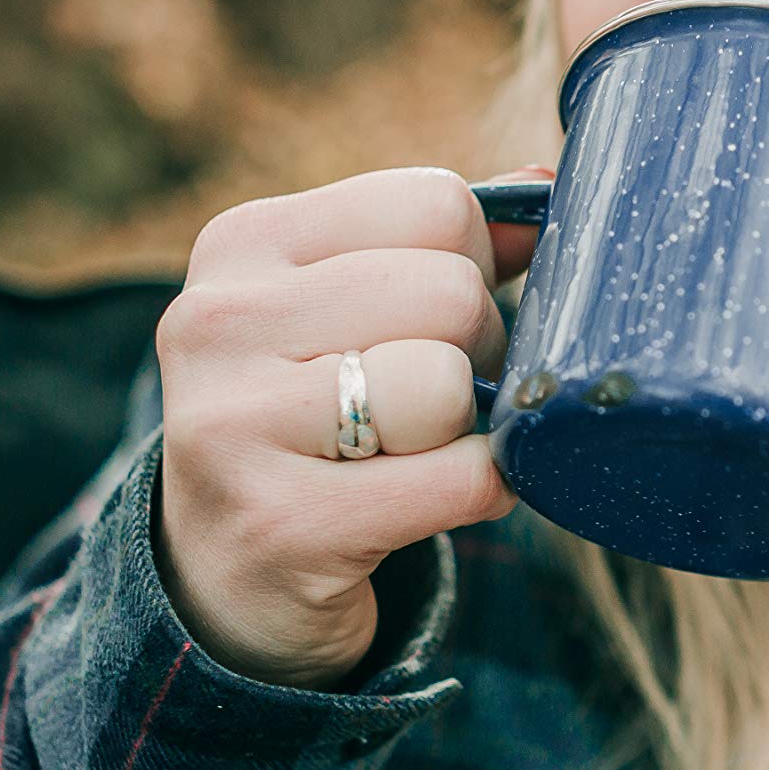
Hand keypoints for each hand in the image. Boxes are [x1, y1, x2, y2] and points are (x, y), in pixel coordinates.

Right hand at [152, 164, 550, 687]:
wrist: (225, 580)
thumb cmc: (315, 420)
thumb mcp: (351, 310)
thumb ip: (447, 243)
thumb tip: (550, 189)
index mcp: (241, 245)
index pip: (436, 204)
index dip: (472, 265)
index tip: (428, 322)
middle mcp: (218, 321)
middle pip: (451, 292)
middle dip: (477, 351)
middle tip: (430, 400)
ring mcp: (236, 425)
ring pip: (447, 383)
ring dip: (466, 428)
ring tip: (415, 450)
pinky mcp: (280, 524)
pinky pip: (460, 480)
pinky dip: (478, 492)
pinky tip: (425, 502)